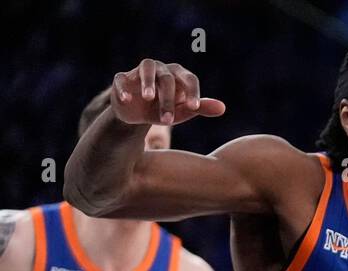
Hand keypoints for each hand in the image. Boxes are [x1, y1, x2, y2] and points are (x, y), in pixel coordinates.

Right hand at [111, 59, 225, 126]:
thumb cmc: (166, 109)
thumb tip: (223, 108)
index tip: (194, 107)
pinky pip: (121, 79)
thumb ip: (201, 108)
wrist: (139, 113)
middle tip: (168, 121)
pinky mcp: (122, 79)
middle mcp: (160, 69)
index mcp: (178, 75)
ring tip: (150, 98)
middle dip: (168, 100)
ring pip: (146, 69)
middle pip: (167, 79)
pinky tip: (128, 99)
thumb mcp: (184, 111)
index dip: (192, 92)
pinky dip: (123, 88)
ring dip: (148, 83)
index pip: (189, 79)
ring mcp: (139, 72)